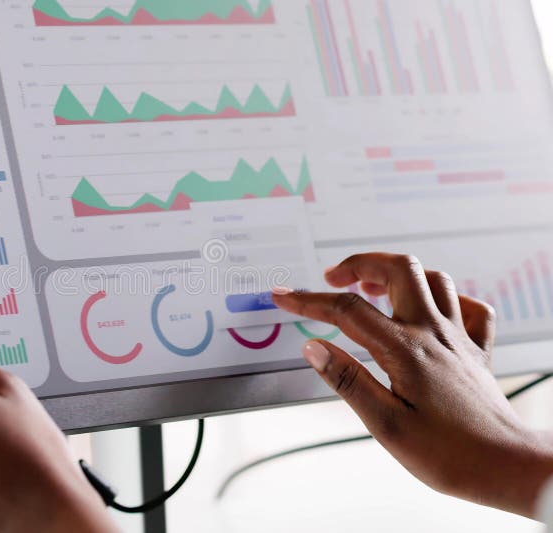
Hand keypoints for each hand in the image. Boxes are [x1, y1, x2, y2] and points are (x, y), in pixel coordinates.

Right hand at [273, 253, 552, 517]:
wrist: (507, 466)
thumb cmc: (451, 454)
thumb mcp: (385, 425)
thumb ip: (347, 380)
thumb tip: (314, 348)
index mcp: (405, 350)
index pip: (347, 310)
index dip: (309, 300)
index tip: (285, 298)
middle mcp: (433, 334)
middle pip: (397, 269)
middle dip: (359, 264)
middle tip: (333, 277)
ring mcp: (458, 338)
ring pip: (433, 278)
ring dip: (397, 272)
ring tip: (372, 284)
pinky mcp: (476, 351)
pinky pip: (469, 306)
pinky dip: (446, 297)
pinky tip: (430, 308)